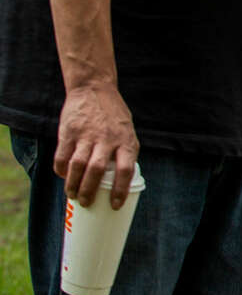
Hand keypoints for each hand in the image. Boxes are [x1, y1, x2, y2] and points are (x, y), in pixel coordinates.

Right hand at [54, 83, 138, 208]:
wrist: (95, 88)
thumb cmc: (114, 116)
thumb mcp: (127, 132)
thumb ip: (124, 153)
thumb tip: (119, 182)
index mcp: (126, 141)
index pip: (126, 170)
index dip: (120, 190)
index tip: (114, 205)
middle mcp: (107, 139)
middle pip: (97, 171)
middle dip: (90, 191)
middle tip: (86, 203)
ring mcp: (87, 135)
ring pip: (78, 166)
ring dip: (73, 184)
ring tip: (72, 195)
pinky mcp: (69, 132)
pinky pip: (62, 157)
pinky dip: (61, 170)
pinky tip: (64, 176)